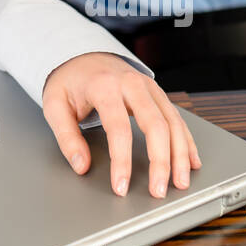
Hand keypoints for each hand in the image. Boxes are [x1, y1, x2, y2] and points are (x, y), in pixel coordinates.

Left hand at [42, 53, 201, 197]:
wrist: (83, 55)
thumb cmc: (70, 81)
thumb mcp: (55, 105)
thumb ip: (67, 136)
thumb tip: (81, 165)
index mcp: (104, 86)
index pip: (118, 128)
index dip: (122, 161)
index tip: (121, 186)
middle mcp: (131, 84)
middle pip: (155, 125)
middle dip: (160, 161)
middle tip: (158, 190)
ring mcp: (149, 87)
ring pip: (172, 122)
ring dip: (179, 155)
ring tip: (180, 182)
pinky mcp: (158, 94)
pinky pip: (178, 119)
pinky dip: (187, 141)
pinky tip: (191, 161)